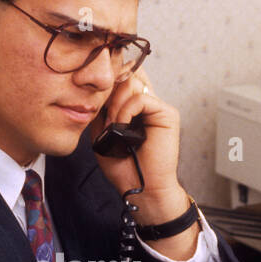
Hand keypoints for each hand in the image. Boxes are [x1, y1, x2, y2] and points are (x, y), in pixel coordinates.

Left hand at [90, 68, 184, 211]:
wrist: (139, 188)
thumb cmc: (122, 167)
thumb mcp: (101, 132)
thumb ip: (100, 108)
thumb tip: (96, 86)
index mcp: (133, 106)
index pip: (122, 76)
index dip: (106, 83)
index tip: (93, 100)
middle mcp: (147, 102)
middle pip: (127, 73)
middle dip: (108, 91)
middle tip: (103, 115)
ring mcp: (158, 107)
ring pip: (132, 82)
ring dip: (115, 103)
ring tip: (111, 124)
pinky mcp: (167, 113)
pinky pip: (141, 98)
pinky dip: (125, 111)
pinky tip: (121, 126)